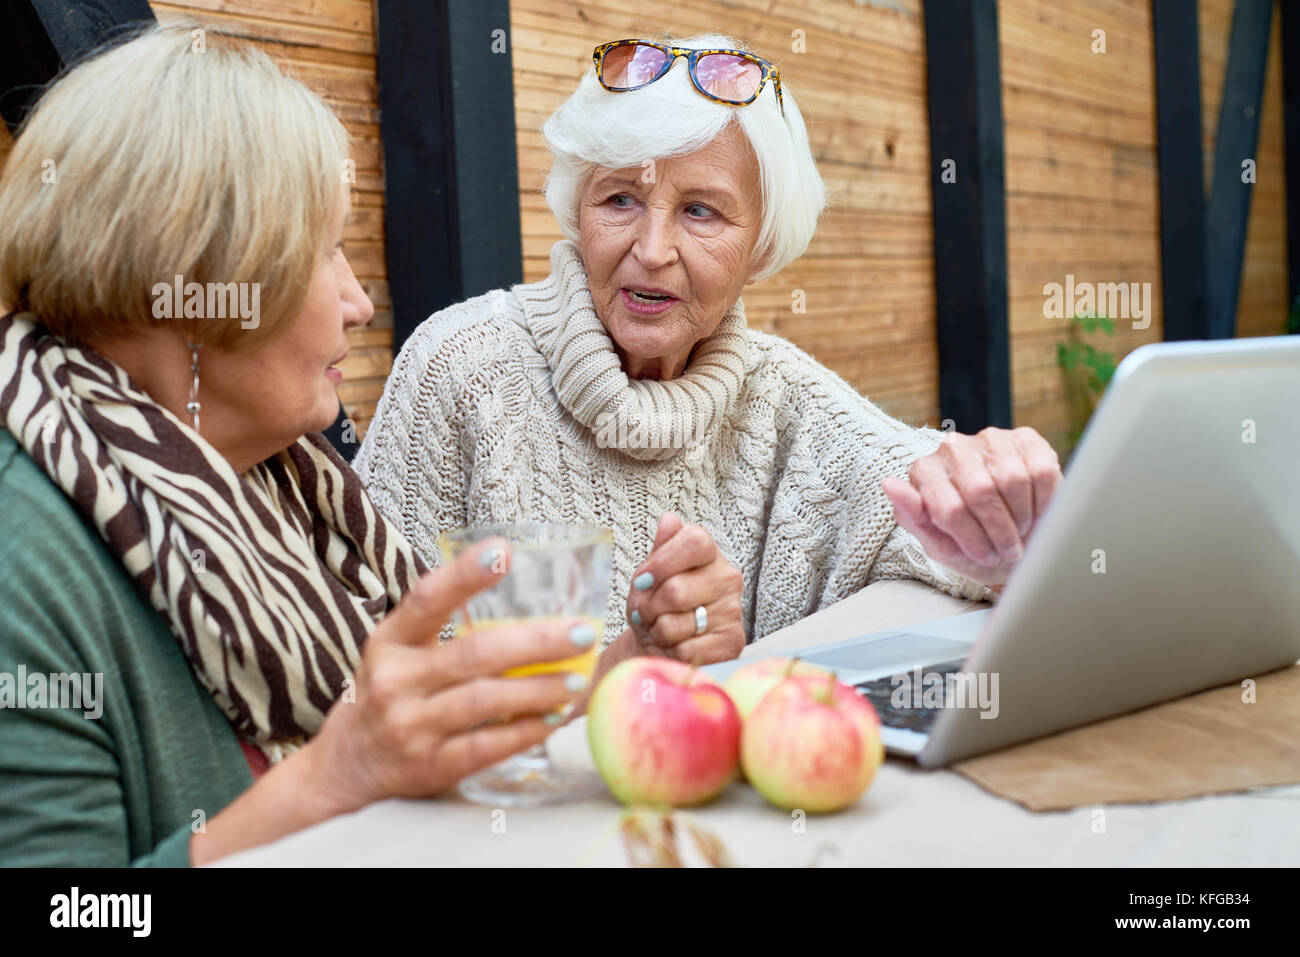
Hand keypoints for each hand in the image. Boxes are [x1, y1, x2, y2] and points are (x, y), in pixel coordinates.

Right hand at [307, 538, 594, 808]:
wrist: (348, 766)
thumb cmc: (391, 693)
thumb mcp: (401, 650)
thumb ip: (446, 624)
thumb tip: (523, 589)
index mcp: (390, 641)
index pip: (426, 600)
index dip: (464, 575)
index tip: (502, 551)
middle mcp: (396, 681)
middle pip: (473, 654)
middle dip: (535, 642)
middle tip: (582, 632)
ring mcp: (411, 727)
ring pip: (485, 701)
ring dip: (539, 688)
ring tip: (577, 679)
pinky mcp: (430, 767)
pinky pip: (486, 747)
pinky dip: (525, 731)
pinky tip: (553, 718)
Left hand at [625, 513, 745, 665]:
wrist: (661, 645)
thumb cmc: (656, 604)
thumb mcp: (649, 574)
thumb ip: (660, 549)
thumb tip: (670, 520)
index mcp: (708, 553)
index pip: (694, 542)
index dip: (661, 563)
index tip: (642, 581)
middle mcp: (727, 577)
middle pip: (675, 590)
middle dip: (649, 608)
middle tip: (646, 613)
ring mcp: (732, 611)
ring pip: (676, 624)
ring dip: (657, 633)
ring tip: (661, 630)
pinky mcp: (732, 643)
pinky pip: (686, 651)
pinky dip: (671, 653)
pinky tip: (675, 647)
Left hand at [881, 426, 1062, 585]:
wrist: (1010, 542)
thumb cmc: (968, 544)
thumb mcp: (936, 542)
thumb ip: (911, 515)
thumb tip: (888, 484)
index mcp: (924, 471)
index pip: (949, 507)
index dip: (972, 540)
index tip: (982, 555)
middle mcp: (953, 448)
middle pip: (982, 492)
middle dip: (999, 532)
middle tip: (1005, 549)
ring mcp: (990, 439)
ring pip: (1013, 479)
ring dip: (1022, 518)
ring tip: (1018, 531)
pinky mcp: (1025, 439)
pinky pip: (1040, 470)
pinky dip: (1042, 501)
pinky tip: (1034, 511)